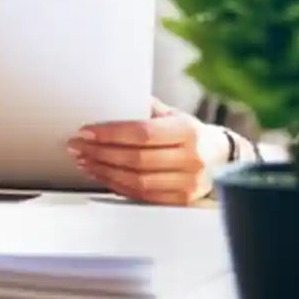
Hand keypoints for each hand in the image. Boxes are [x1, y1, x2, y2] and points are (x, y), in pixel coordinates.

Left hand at [67, 98, 230, 205]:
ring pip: (136, 180)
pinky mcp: (181, 201)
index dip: (111, 133)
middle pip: (136, 159)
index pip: (142, 133)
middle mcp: (190, 158)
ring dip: (103, 171)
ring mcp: (187, 183)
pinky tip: (101, 174)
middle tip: (77, 146)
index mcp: (187, 131)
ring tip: (84, 160)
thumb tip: (111, 97)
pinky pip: (141, 195)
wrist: (221, 158)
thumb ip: (145, 108)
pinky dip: (116, 185)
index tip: (86, 131)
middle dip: (100, 152)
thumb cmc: (190, 133)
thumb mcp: (174, 115)